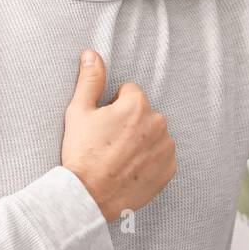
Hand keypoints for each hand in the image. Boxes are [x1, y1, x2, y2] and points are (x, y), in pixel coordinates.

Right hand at [61, 49, 176, 222]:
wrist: (88, 196)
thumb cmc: (81, 153)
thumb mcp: (78, 112)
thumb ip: (90, 79)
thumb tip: (91, 53)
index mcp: (137, 104)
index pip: (129, 93)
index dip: (112, 107)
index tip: (102, 125)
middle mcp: (158, 123)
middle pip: (143, 113)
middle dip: (129, 122)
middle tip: (108, 143)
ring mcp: (166, 148)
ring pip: (153, 134)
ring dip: (141, 140)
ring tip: (118, 157)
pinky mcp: (169, 170)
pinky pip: (161, 156)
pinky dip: (149, 160)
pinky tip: (130, 169)